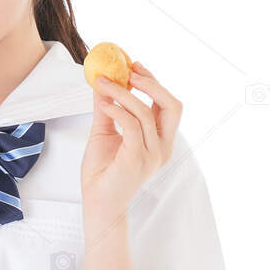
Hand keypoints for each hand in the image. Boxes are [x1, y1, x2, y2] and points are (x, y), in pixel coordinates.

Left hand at [80, 59, 180, 218]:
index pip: (167, 105)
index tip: (134, 65)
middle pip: (173, 105)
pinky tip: (103, 104)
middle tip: (128, 70)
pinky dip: (117, 110)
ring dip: (122, 93)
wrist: (97, 204)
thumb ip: (106, 109)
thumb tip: (103, 82)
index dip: (154, 82)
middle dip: (152, 83)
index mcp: (160, 141)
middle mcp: (162, 148)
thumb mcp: (104, 133)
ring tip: (102, 84)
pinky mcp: (136, 159)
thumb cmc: (102, 173)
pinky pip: (131, 126)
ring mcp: (152, 155)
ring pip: (145, 112)